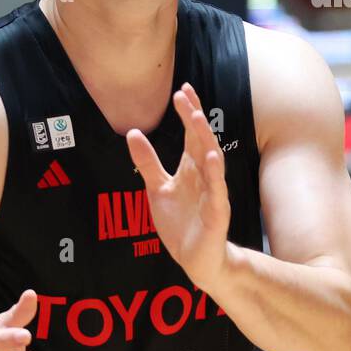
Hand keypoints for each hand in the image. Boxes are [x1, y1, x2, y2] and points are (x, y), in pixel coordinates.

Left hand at [126, 82, 230, 291]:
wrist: (197, 260)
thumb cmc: (181, 223)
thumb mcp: (157, 189)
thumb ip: (147, 163)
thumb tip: (133, 133)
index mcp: (190, 168)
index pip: (190, 135)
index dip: (187, 113)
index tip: (181, 90)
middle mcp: (204, 175)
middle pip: (201, 141)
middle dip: (193, 118)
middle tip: (184, 95)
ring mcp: (212, 192)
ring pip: (211, 161)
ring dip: (204, 139)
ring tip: (196, 117)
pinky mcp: (216, 212)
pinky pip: (217, 191)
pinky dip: (215, 174)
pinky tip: (212, 157)